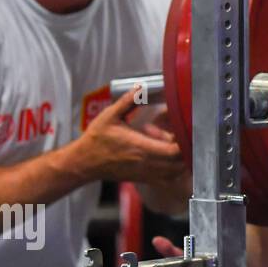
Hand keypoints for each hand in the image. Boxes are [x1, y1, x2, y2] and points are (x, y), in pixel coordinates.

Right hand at [70, 89, 185, 184]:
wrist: (83, 163)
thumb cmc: (95, 139)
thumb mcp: (110, 115)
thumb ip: (128, 101)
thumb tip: (141, 87)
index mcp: (141, 147)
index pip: (175, 151)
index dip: (184, 142)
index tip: (182, 130)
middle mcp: (146, 163)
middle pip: (180, 162)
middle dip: (184, 149)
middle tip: (176, 135)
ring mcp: (146, 173)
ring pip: (175, 172)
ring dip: (179, 159)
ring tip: (169, 144)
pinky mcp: (143, 179)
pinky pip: (167, 179)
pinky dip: (173, 170)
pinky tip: (164, 155)